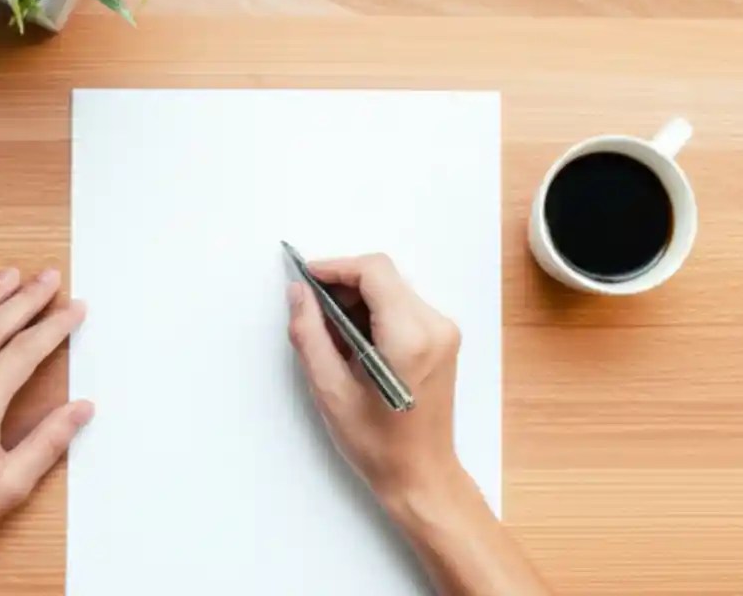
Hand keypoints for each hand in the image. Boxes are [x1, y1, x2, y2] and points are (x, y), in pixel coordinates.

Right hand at [286, 253, 461, 499]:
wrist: (422, 475)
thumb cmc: (377, 443)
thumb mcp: (330, 389)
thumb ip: (310, 334)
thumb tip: (298, 292)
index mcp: (410, 337)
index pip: (374, 272)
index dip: (335, 267)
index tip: (306, 279)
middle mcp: (435, 326)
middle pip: (384, 277)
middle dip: (344, 286)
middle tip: (312, 313)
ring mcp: (444, 332)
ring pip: (392, 290)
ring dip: (358, 301)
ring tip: (332, 336)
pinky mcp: (443, 340)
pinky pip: (403, 307)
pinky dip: (374, 313)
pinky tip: (355, 344)